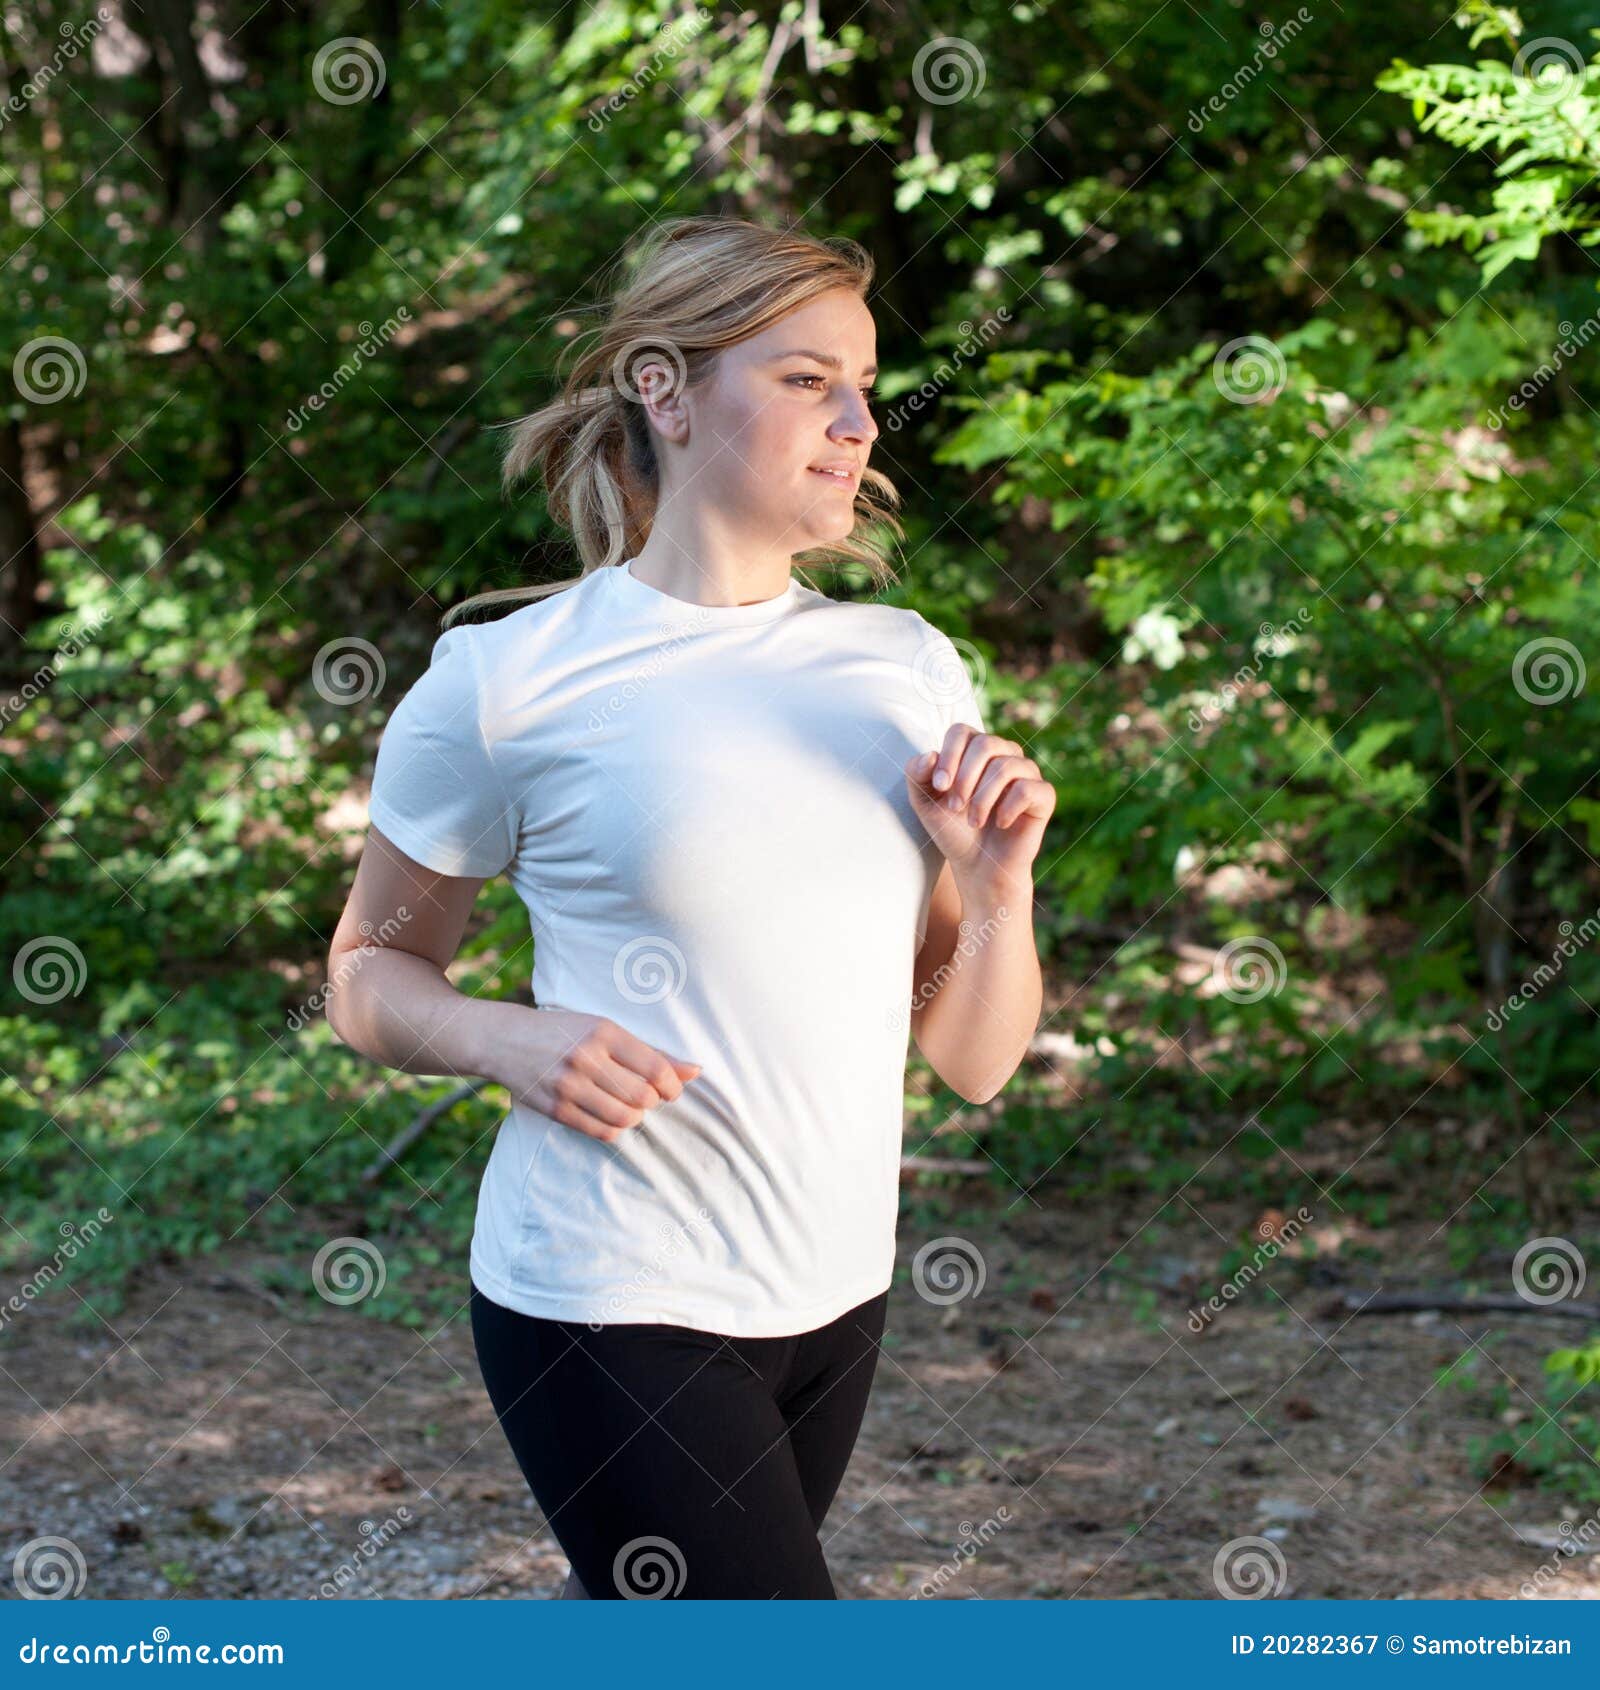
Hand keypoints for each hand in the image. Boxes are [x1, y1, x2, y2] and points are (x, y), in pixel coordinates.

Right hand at [498, 1008, 699, 1143]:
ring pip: (625, 1118)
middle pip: (642, 1097)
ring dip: (635, 1117)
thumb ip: (650, 1052)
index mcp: (604, 1032)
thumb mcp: (605, 1029)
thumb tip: (695, 1071)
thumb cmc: (565, 1031)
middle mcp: (586, 1058)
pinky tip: (612, 1116)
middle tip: (647, 1096)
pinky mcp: (556, 1109)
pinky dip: (616, 1129)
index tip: (671, 1089)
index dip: (673, 1086)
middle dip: (653, 1102)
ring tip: (629, 1106)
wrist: (506, 1040)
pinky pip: (601, 1132)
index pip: (655, 1069)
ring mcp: (568, 1086)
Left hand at [905, 725, 1054, 900]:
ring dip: (982, 798)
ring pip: (1005, 766)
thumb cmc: (952, 829)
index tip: (940, 787)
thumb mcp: (924, 802)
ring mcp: (1026, 772)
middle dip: (964, 778)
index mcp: (975, 749)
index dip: (948, 756)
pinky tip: (1000, 824)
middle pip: (985, 743)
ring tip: (974, 821)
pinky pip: (1026, 789)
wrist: (978, 866)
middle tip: (954, 807)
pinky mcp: (1043, 795)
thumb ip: (917, 774)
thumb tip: (930, 754)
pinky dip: (1007, 809)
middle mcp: (1003, 754)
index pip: (961, 731)